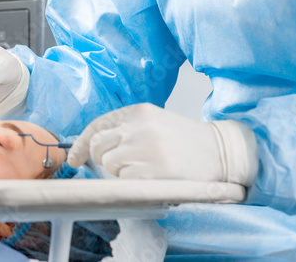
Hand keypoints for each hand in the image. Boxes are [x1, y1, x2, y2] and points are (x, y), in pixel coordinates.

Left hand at [67, 103, 257, 184]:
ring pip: (110, 166)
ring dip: (122, 172)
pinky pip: (125, 181)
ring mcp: (144, 149)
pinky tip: (152, 177)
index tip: (74, 159)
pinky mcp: (152, 171)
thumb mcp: (155, 122)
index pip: (97, 125)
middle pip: (99, 146)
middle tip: (120, 164)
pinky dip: (134, 183)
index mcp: (139, 111)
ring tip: (146, 168)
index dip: (82, 144)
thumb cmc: (186, 141)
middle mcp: (139, 127)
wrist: (220, 152)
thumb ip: (127, 129)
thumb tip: (94, 147)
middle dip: (102, 159)